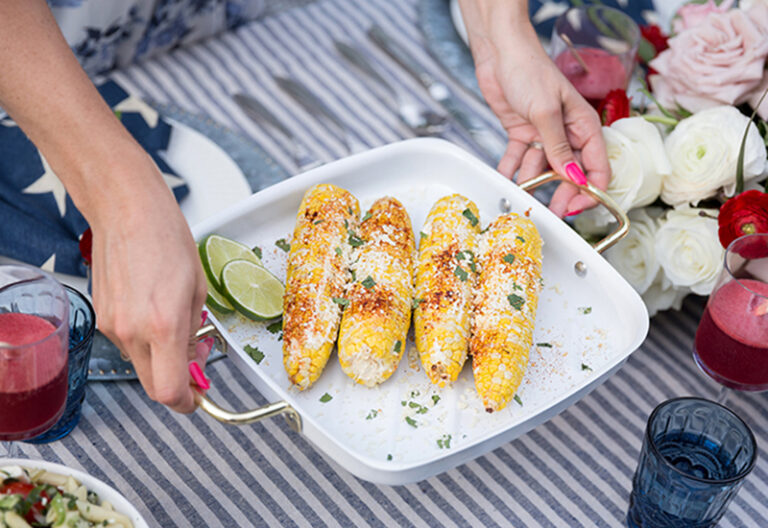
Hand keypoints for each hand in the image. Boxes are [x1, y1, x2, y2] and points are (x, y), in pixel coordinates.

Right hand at [89, 155, 207, 412]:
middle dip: (176, 381)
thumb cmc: (167, 239)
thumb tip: (193, 362)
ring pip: (140, 363)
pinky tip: (155, 310)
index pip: (169, 391)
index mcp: (164, 325)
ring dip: (161, 356)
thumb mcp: (198, 289)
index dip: (187, 401)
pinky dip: (145, 338)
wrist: (127, 212)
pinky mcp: (102, 316)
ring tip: (176, 322)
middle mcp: (132, 332)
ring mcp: (112, 326)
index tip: (198, 396)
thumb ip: (194, 333)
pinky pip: (128, 343)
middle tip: (195, 361)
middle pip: (153, 385)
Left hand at [463, 9, 609, 216]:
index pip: (597, 166)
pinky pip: (519, 160)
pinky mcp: (522, 134)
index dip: (590, 190)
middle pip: (570, 173)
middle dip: (562, 194)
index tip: (577, 207)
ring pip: (542, 169)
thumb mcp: (546, 111)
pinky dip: (512, 171)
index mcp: (584, 126)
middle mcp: (567, 133)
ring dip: (533, 184)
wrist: (500, 52)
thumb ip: (557, 147)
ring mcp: (544, 135)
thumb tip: (572, 177)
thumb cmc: (529, 70)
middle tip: (552, 213)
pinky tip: (505, 181)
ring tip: (523, 199)